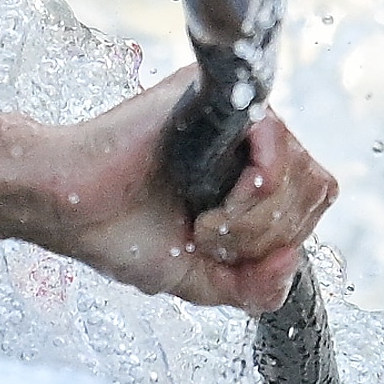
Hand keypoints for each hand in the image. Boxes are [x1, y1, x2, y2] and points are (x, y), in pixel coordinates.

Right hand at [28, 65, 339, 309]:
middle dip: (267, 235)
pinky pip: (277, 138)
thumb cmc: (117, 234)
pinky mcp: (213, 95)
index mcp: (248, 177)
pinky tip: (207, 207)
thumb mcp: (199, 280)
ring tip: (203, 226)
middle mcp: (246, 143)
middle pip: (316, 187)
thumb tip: (294, 260)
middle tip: (209, 240)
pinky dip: (253, 191)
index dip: (282, 239)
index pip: (312, 201)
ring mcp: (232, 117)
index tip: (223, 251)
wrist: (67, 207)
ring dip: (255, 220)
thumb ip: (255, 288)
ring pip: (301, 169)